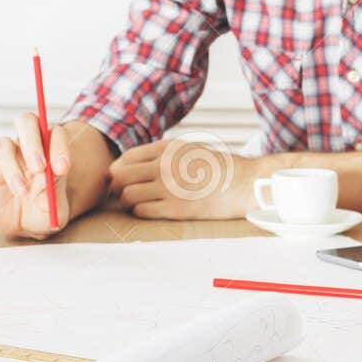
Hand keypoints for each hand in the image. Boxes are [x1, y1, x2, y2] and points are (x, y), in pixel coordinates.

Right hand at [0, 117, 108, 239]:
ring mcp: (6, 155)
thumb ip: (54, 199)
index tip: (61, 168)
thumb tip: (45, 197)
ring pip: (5, 145)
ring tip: (21, 191)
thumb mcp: (56, 210)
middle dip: (33, 144)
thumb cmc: (43, 211)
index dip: (59, 147)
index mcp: (50, 150)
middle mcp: (28, 146)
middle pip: (28, 124)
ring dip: (13, 168)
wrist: (22, 224)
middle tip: (38, 168)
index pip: (55, 135)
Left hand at [107, 137, 258, 218]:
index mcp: (168, 148)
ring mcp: (169, 187)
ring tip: (137, 205)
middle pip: (120, 176)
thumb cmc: (219, 169)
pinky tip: (150, 211)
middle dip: (117, 187)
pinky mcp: (176, 208)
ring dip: (127, 202)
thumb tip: (135, 165)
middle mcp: (165, 165)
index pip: (126, 158)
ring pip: (127, 196)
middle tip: (121, 194)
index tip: (120, 180)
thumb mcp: (189, 149)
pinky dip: (140, 212)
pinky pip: (142, 211)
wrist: (244, 183)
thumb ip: (164, 154)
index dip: (118, 171)